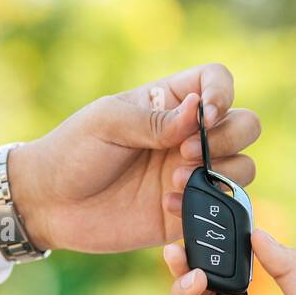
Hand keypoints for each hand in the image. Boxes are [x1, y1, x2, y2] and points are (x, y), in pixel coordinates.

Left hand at [8, 63, 260, 252]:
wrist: (49, 204)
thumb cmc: (72, 152)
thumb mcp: (107, 122)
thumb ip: (153, 120)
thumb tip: (198, 112)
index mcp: (171, 103)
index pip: (218, 82)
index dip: (223, 94)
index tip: (204, 115)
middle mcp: (189, 136)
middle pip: (246, 125)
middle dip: (228, 138)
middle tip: (184, 153)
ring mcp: (191, 175)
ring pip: (244, 168)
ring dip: (221, 174)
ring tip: (173, 181)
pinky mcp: (186, 212)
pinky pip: (221, 209)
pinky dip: (206, 206)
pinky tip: (168, 206)